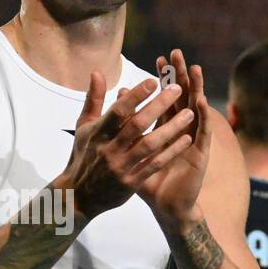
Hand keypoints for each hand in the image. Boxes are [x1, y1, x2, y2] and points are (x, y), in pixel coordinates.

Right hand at [59, 68, 195, 221]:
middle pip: (137, 125)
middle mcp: (108, 149)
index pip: (118, 111)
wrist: (78, 196)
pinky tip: (187, 139)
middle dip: (158, 105)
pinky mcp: (131, 183)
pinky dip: (171, 152)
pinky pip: (155, 165)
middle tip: (177, 89)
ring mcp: (120, 167)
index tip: (154, 80)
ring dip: (171, 128)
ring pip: (149, 145)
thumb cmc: (84, 155)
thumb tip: (97, 72)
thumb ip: (93, 99)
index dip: (136, 95)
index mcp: (97, 133)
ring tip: (189, 113)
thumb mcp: (84, 127)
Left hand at [141, 49, 210, 230]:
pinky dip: (203, 116)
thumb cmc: (148, 180)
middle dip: (179, 76)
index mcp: (164, 128)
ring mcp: (192, 140)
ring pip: (195, 109)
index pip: (165, 97)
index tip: (158, 60)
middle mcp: (180, 130)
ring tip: (194, 69)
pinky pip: (203, 132)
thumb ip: (123, 125)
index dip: (163, 80)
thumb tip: (117, 98)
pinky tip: (201, 101)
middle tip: (176, 54)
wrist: (165, 206)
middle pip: (181, 97)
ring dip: (196, 89)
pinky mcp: (200, 154)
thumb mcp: (131, 151)